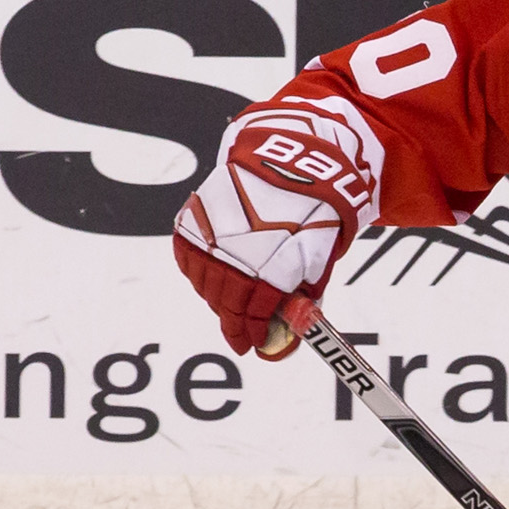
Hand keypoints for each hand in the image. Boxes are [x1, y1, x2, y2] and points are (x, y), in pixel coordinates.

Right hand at [172, 106, 375, 357]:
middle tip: (242, 333)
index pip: (253, 315)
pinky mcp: (192, 222)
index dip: (252, 334)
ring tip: (232, 303)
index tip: (252, 347)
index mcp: (269, 268)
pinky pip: (189, 261)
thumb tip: (291, 331)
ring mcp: (209, 238)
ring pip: (205, 286)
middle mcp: (234, 256)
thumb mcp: (319, 259)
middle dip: (234, 323)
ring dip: (218, 300)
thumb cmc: (313, 213)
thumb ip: (303, 297)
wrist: (288, 161)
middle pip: (226, 304)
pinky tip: (214, 275)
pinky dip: (200, 273)